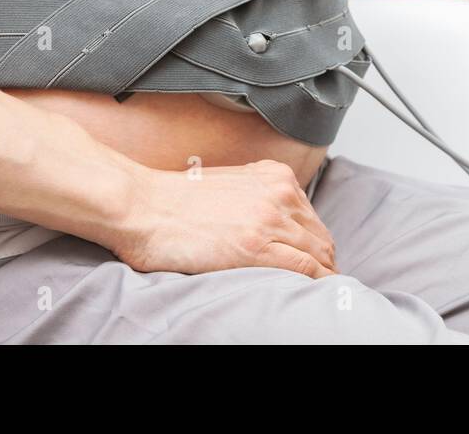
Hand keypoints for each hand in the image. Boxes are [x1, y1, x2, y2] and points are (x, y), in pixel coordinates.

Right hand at [114, 159, 337, 277]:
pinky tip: (315, 294)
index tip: (318, 260)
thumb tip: (275, 224)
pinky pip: (304, 268)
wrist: (143, 205)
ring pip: (317, 252)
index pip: (312, 215)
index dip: (317, 242)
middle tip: (323, 283)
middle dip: (325, 261)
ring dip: (324, 274)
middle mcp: (280, 192)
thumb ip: (257, 196)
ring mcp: (270, 218)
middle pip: (320, 235)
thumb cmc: (175, 200)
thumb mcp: (230, 184)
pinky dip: (317, 282)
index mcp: (275, 175)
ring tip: (321, 294)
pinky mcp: (256, 247)